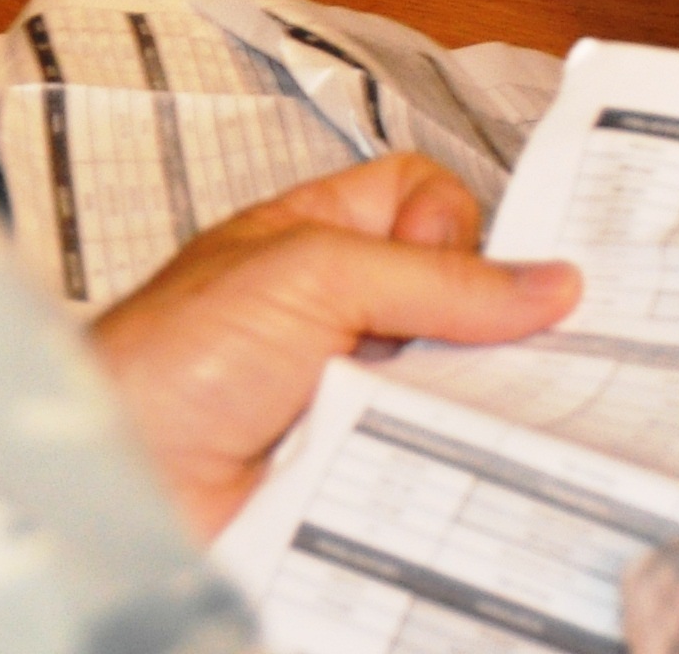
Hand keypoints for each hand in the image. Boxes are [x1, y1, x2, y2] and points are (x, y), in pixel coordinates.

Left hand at [90, 154, 580, 539]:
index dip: (451, 219)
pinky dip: (456, 456)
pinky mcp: (356, 463)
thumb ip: (437, 277)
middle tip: (513, 345)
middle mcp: (339, 308)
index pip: (421, 197)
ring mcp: (349, 390)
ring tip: (488, 410)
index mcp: (317, 235)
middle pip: (454, 293)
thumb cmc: (179, 357)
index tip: (452, 261)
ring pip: (453, 379)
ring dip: (475, 392)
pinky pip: (434, 452)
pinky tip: (469, 458)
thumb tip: (553, 285)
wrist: (125, 482)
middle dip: (487, 317)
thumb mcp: (314, 274)